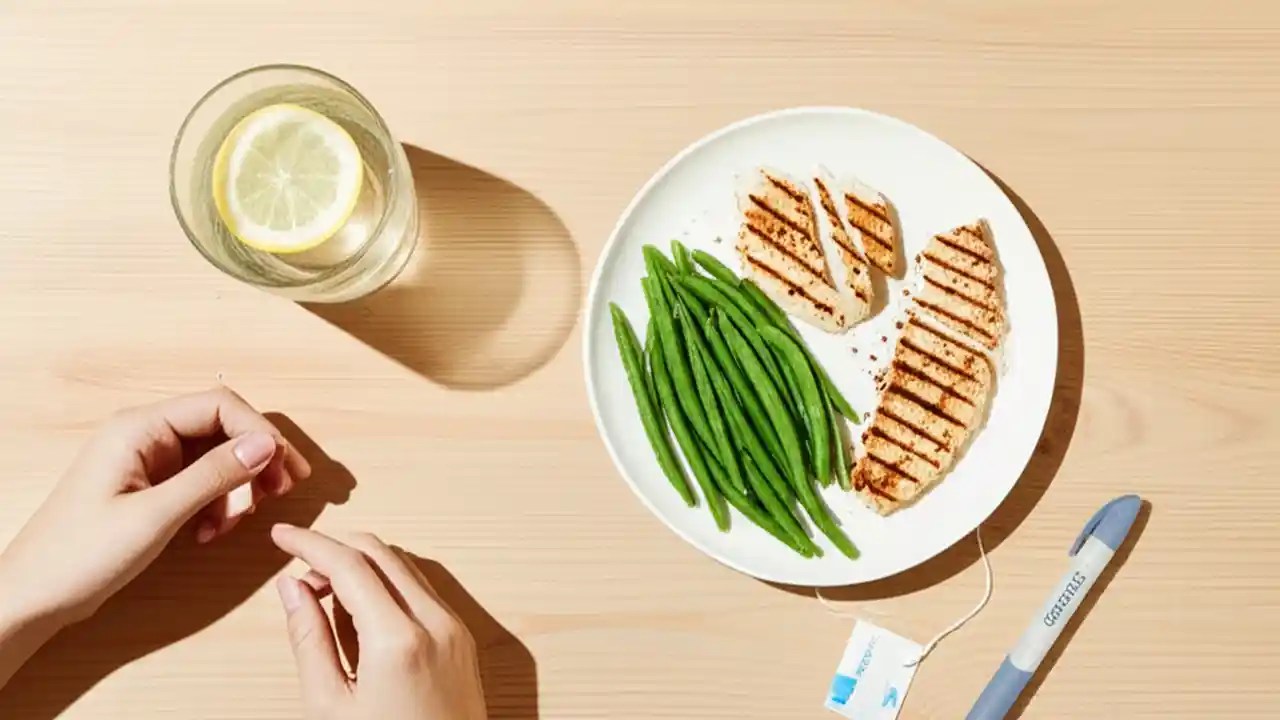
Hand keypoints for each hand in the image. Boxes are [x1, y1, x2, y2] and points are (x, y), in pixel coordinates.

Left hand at [0, 387, 311, 629]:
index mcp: (139, 428)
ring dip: (237, 487)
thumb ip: (214, 476)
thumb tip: (266, 444)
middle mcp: (146, 435)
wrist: (35, 597)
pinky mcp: (151, 486)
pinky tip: (210, 531)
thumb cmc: (81, 555)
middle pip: (222, 427)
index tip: (284, 469)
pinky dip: (217, 503)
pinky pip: (201, 481)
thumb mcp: (156, 515)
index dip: (259, 432)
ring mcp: (148, 460)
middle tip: (281, 492)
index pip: (218, 405)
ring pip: (216, 456)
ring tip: (233, 524)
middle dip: (255, 459)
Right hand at [272, 525, 486, 719]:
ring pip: (404, 566)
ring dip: (363, 565)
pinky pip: (422, 590)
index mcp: (398, 639)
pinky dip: (389, 584)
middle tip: (297, 568)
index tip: (280, 535)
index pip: (350, 564)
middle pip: (381, 553)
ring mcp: (455, 628)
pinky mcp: (463, 639)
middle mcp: (435, 622)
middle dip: (336, 549)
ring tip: (323, 595)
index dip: (310, 543)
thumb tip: (292, 586)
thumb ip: (309, 638)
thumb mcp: (330, 706)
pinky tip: (360, 612)